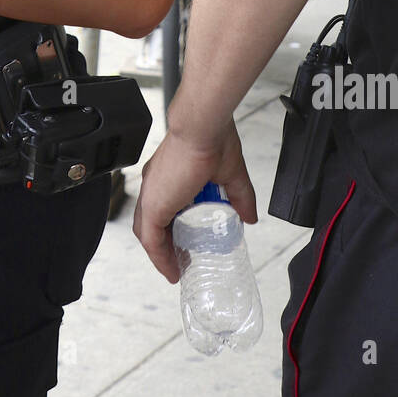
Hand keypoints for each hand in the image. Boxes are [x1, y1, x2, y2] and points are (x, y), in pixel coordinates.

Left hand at [133, 117, 256, 284]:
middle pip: (150, 222)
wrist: (203, 127)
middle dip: (164, 244)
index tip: (184, 240)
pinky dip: (159, 257)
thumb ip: (239, 197)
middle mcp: (154, 184)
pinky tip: (172, 269)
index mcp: (167, 174)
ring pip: (147, 233)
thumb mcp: (230, 174)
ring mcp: (151, 194)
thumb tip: (250, 218)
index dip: (169, 225)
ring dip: (160, 254)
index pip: (162, 206)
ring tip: (177, 269)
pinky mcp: (154, 204)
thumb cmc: (213, 139)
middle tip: (181, 259)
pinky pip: (150, 240)